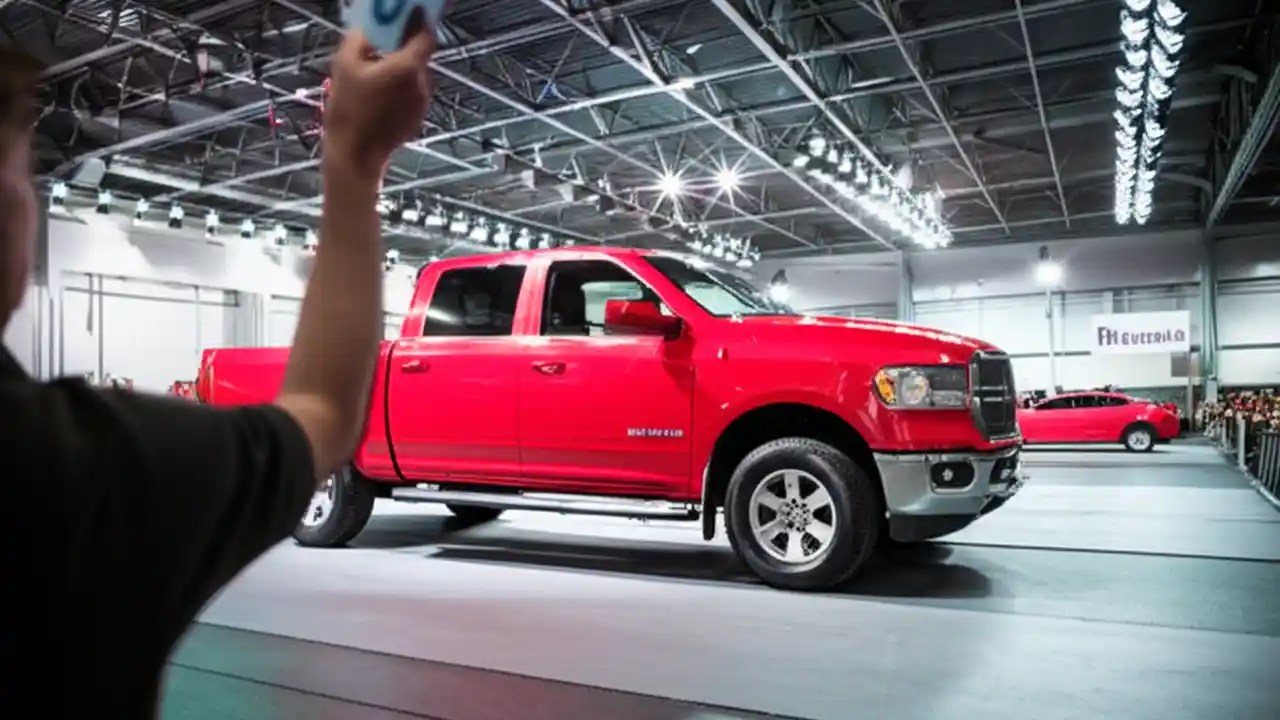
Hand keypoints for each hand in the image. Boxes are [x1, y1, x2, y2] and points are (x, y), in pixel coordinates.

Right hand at [323, 23, 435, 177]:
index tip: (412, 12)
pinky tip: (380, 93)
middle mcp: (421, 83)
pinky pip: (412, 93)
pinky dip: (401, 86)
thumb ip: (359, 39)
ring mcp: (422, 102)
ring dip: (401, 68)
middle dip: (405, 45)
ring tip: (377, 69)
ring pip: (415, 75)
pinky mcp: (417, 117)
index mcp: (407, 67)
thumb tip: (367, 30)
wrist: (356, 154)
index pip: (426, 36)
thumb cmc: (348, 109)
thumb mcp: (344, 65)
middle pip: (420, 55)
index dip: (421, 21)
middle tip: (387, 38)